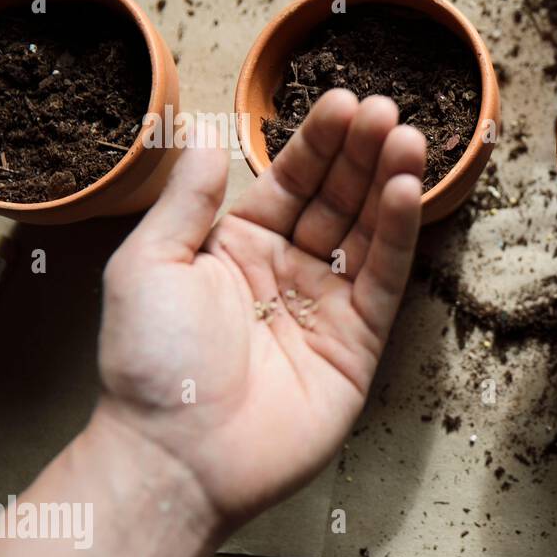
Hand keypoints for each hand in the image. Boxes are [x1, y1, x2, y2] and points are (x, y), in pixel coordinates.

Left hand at [96, 89, 424, 528]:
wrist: (178, 455)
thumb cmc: (152, 363)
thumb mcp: (149, 262)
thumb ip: (187, 198)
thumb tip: (203, 133)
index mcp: (237, 249)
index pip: (289, 182)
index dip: (318, 143)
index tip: (343, 101)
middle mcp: (286, 272)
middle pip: (337, 201)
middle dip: (361, 154)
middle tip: (386, 110)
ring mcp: (326, 308)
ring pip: (368, 234)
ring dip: (389, 185)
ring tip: (407, 139)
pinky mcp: (359, 345)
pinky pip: (384, 281)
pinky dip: (398, 236)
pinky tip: (405, 193)